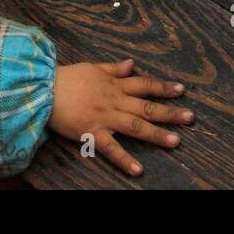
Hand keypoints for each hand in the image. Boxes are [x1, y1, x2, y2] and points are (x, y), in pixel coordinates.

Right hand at [49, 60, 192, 176]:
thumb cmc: (67, 78)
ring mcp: (105, 118)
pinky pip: (111, 148)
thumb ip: (113, 68)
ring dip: (156, 134)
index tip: (182, 90)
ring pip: (135, 126)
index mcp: (115, 84)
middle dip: (170, 112)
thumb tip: (132, 63)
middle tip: (190, 118)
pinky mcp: (92, 133)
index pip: (145, 84)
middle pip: (147, 107)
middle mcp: (114, 100)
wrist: (43, 90)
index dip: (163, 87)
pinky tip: (139, 170)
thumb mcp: (92, 67)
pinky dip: (125, 160)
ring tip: (175, 142)